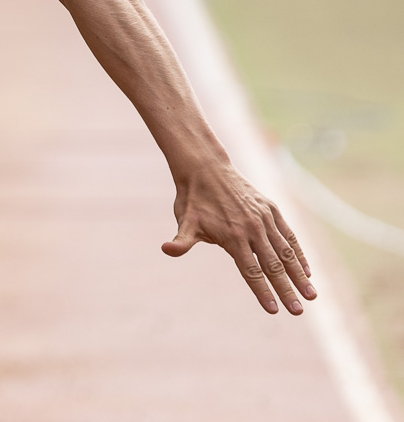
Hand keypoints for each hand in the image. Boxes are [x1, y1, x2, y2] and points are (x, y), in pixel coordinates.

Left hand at [162, 163, 316, 314]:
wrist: (205, 167)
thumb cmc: (193, 199)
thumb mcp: (185, 221)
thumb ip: (182, 240)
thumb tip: (166, 250)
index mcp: (232, 236)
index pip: (250, 270)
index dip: (262, 291)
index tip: (274, 310)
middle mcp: (252, 228)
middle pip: (272, 265)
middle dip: (286, 290)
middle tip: (298, 312)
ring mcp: (264, 218)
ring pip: (285, 251)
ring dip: (299, 275)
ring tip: (312, 295)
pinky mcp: (271, 209)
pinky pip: (288, 235)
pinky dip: (298, 253)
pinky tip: (307, 271)